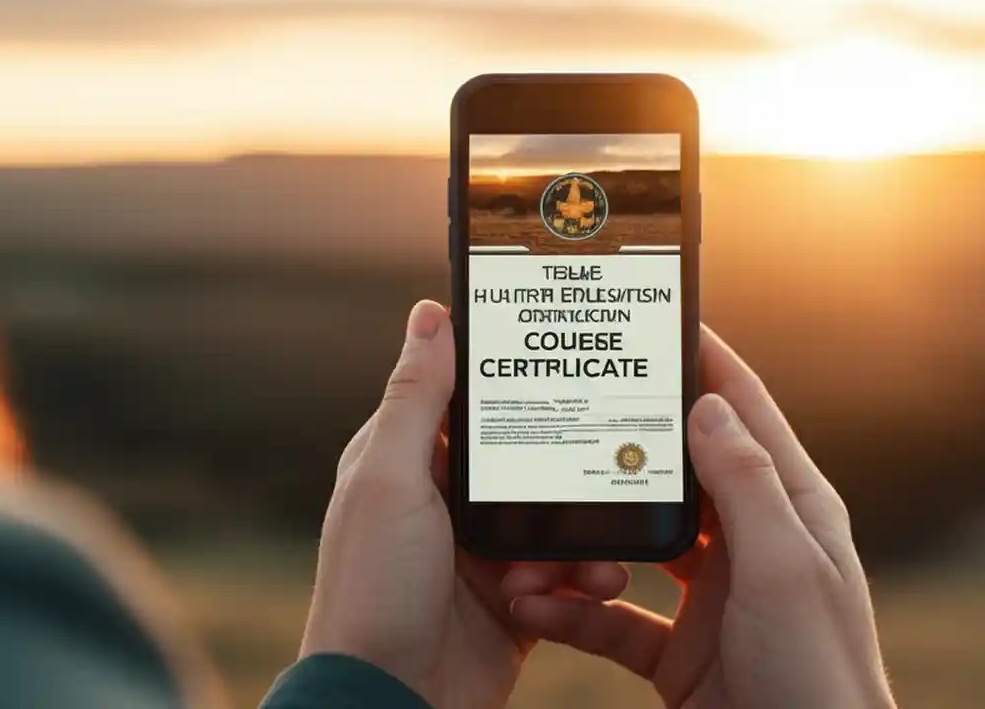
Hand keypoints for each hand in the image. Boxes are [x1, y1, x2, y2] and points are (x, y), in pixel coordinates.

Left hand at [300, 300, 628, 708]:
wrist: (392, 701)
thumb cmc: (372, 588)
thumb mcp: (389, 479)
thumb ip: (415, 399)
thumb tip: (430, 314)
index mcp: (406, 461)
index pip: (462, 395)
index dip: (506, 371)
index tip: (559, 346)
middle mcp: (443, 500)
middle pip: (522, 453)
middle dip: (565, 454)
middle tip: (612, 438)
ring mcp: (479, 552)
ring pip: (552, 513)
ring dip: (580, 527)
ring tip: (596, 543)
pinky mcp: (514, 597)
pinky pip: (564, 571)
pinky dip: (584, 575)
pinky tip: (595, 581)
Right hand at [504, 327, 895, 708]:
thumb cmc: (817, 675)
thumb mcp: (782, 570)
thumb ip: (744, 486)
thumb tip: (706, 406)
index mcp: (787, 509)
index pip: (744, 412)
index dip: (706, 361)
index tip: (662, 318)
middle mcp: (749, 543)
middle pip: (679, 470)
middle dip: (623, 441)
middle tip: (571, 401)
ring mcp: (714, 596)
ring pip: (634, 542)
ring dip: (585, 534)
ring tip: (534, 517)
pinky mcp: (681, 650)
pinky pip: (616, 616)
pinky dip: (576, 608)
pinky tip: (537, 601)